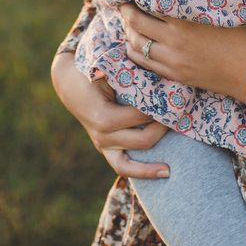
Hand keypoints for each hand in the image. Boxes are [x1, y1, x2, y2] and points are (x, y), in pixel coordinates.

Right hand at [50, 52, 169, 178]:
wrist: (69, 82)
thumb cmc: (91, 72)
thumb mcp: (109, 71)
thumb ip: (130, 76)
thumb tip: (162, 76)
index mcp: (104, 117)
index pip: (143, 116)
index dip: (161, 108)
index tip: (175, 99)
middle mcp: (102, 136)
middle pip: (144, 139)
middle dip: (163, 128)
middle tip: (176, 115)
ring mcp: (102, 144)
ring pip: (131, 164)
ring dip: (153, 162)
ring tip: (170, 168)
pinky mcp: (105, 149)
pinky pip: (123, 167)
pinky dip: (142, 172)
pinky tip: (163, 173)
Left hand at [120, 3, 245, 100]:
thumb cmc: (244, 36)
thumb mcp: (220, 11)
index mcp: (184, 20)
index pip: (147, 4)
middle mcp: (173, 40)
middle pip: (134, 23)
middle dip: (124, 11)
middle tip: (123, 3)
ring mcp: (171, 60)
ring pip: (135, 44)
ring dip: (127, 31)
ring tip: (127, 23)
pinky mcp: (174, 75)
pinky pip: (143, 62)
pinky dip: (133, 51)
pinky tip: (133, 44)